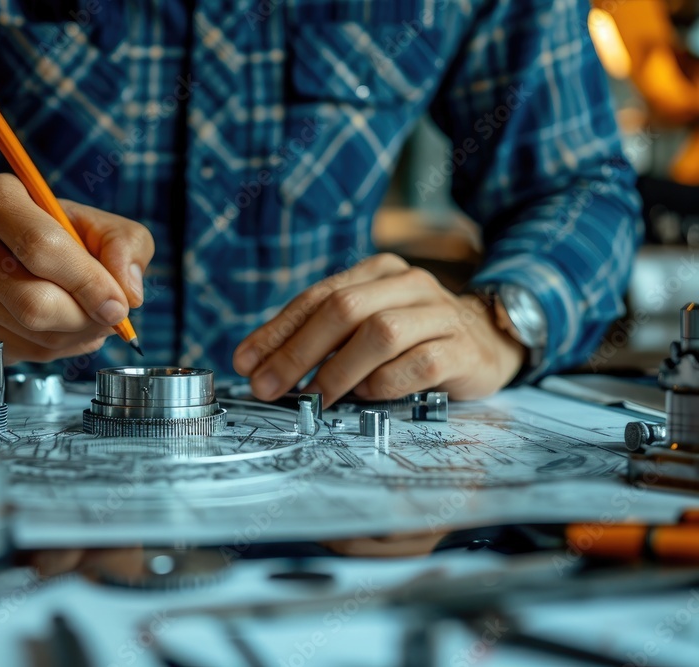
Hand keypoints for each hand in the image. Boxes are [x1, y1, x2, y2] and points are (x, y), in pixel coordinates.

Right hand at [0, 174, 153, 363]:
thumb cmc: (48, 232)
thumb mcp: (92, 222)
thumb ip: (124, 244)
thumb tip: (128, 293)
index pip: (42, 247)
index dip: (89, 283)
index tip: (118, 305)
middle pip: (36, 302)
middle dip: (85, 317)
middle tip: (107, 314)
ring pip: (32, 333)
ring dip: (76, 335)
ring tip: (86, 315)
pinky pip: (21, 352)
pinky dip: (56, 347)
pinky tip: (62, 327)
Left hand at [232, 253, 524, 406]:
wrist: (490, 339)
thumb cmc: (414, 336)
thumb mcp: (367, 324)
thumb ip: (323, 336)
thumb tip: (263, 366)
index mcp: (377, 272)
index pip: (316, 296)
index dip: (277, 330)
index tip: (245, 361)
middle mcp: (409, 285)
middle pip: (343, 310)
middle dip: (297, 352)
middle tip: (268, 386)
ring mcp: (439, 314)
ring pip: (380, 333)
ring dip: (338, 370)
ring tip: (313, 398)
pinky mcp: (462, 349)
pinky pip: (418, 364)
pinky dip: (385, 383)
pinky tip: (367, 396)